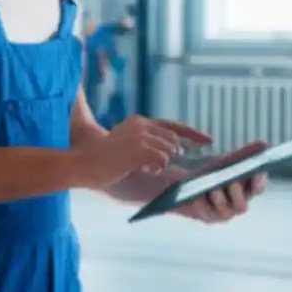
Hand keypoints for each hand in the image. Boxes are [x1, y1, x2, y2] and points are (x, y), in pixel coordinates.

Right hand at [73, 116, 211, 189]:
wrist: (83, 163)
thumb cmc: (103, 161)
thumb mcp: (126, 145)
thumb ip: (147, 143)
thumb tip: (174, 150)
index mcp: (138, 121)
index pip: (172, 125)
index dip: (193, 133)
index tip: (209, 140)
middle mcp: (141, 125)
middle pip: (174, 141)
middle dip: (171, 156)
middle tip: (155, 165)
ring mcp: (141, 136)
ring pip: (169, 151)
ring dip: (160, 163)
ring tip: (142, 167)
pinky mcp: (140, 149)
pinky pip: (161, 161)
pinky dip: (155, 169)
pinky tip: (140, 169)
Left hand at [173, 140, 269, 223]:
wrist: (191, 184)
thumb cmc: (212, 171)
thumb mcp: (225, 162)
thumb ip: (242, 154)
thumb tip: (261, 142)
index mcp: (247, 190)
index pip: (258, 188)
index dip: (258, 182)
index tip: (256, 172)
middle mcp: (238, 205)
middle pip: (242, 205)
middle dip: (237, 194)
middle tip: (233, 182)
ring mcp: (224, 214)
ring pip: (225, 211)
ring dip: (219, 199)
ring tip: (213, 189)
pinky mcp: (208, 217)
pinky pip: (206, 214)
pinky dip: (202, 205)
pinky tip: (197, 198)